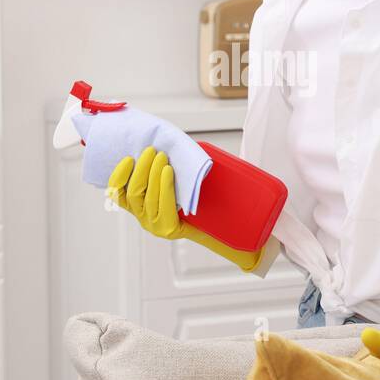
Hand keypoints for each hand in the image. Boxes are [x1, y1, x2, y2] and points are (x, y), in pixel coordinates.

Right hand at [108, 145, 188, 239]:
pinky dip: (165, 185)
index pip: (117, 194)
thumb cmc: (188, 201)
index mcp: (137, 207)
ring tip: (162, 157)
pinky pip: (164, 205)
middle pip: (133, 193)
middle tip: (151, 151)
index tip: (129, 158)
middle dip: (141, 168)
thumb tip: (154, 149)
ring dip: (153, 173)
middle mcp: (142, 217)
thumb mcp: (167, 185)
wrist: (209, 225)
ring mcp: (154, 225)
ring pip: (148, 197)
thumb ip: (155, 172)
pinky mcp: (168, 228)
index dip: (119, 175)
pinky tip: (168, 171)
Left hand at [108, 146, 274, 272]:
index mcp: (172, 228)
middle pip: (143, 198)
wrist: (196, 220)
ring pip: (130, 193)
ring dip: (138, 170)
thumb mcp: (219, 208)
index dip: (163, 188)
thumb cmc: (211, 214)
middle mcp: (152, 223)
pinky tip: (128, 159)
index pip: (163, 210)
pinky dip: (120, 174)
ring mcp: (139, 213)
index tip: (170, 168)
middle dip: (150, 173)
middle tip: (161, 153)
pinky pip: (118, 191)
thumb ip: (228, 205)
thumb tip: (261, 208)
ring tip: (151, 151)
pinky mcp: (131, 201)